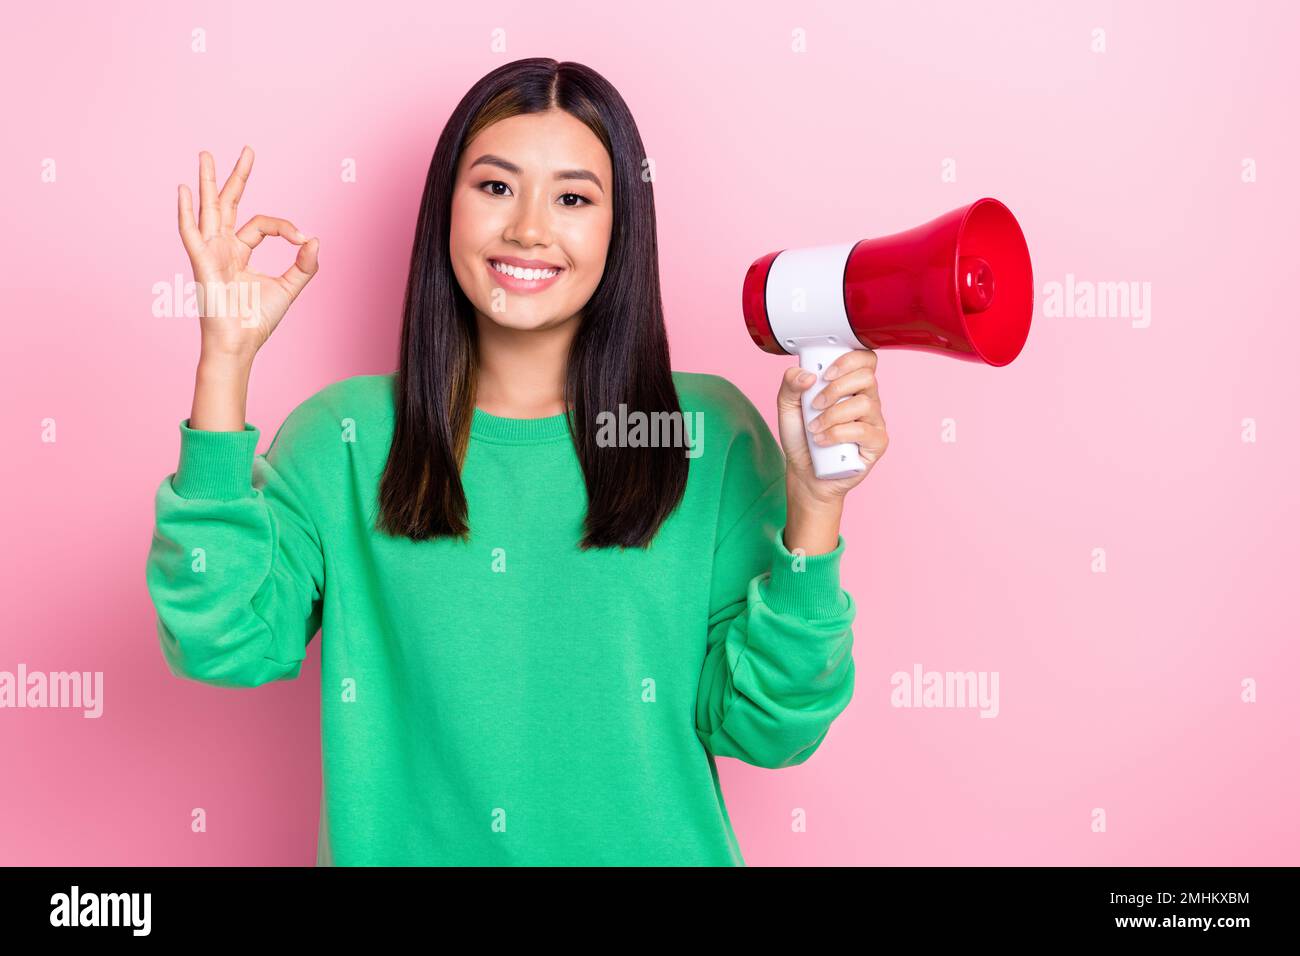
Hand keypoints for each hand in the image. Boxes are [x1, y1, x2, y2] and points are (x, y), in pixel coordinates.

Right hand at [178, 146, 319, 359]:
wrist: (241, 344)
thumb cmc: (257, 320)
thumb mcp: (289, 287)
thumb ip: (304, 265)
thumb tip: (315, 239)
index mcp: (240, 251)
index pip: (263, 224)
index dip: (286, 228)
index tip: (302, 240)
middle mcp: (223, 247)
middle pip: (229, 203)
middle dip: (237, 176)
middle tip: (248, 150)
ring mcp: (210, 252)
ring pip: (209, 209)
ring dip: (207, 181)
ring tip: (206, 154)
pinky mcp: (202, 263)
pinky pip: (191, 233)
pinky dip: (186, 212)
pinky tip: (183, 190)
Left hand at [777, 348, 888, 504]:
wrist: (804, 472)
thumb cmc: (801, 438)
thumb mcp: (787, 406)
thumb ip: (790, 383)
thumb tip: (808, 375)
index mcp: (850, 385)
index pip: (865, 359)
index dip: (849, 360)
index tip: (825, 373)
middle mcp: (866, 399)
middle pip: (866, 377)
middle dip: (836, 388)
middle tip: (815, 404)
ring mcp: (874, 421)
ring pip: (864, 404)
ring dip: (832, 415)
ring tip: (814, 428)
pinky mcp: (877, 442)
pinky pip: (863, 431)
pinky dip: (837, 434)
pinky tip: (823, 441)